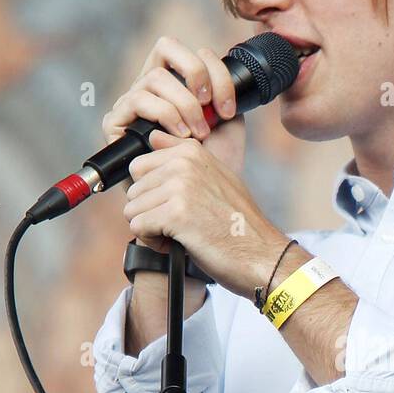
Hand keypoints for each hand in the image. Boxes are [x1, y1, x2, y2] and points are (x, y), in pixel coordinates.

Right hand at [103, 34, 241, 253]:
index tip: (230, 107)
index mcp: (178, 80)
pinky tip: (180, 137)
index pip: (190, 50)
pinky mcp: (116, 122)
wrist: (194, 203)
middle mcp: (151, 85)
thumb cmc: (210, 166)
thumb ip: (227, 95)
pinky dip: (165, 115)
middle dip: (197, 78)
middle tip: (212, 112)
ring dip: (182, 104)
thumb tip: (227, 73)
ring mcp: (132, 101)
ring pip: (155, 78)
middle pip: (166, 47)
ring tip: (197, 134)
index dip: (214, 69)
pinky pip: (138, 101)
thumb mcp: (228, 125)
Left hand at [123, 126, 286, 296]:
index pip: (140, 166)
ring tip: (182, 234)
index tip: (177, 205)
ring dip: (152, 230)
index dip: (153, 193)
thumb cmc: (238, 224)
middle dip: (150, 213)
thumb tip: (153, 137)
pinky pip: (138, 228)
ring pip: (132, 210)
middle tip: (181, 224)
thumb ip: (182, 157)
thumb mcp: (215, 177)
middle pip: (133, 190)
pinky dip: (153, 243)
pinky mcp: (174, 213)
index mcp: (191, 151)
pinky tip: (178, 244)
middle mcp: (184, 163)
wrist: (261, 255)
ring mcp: (179, 186)